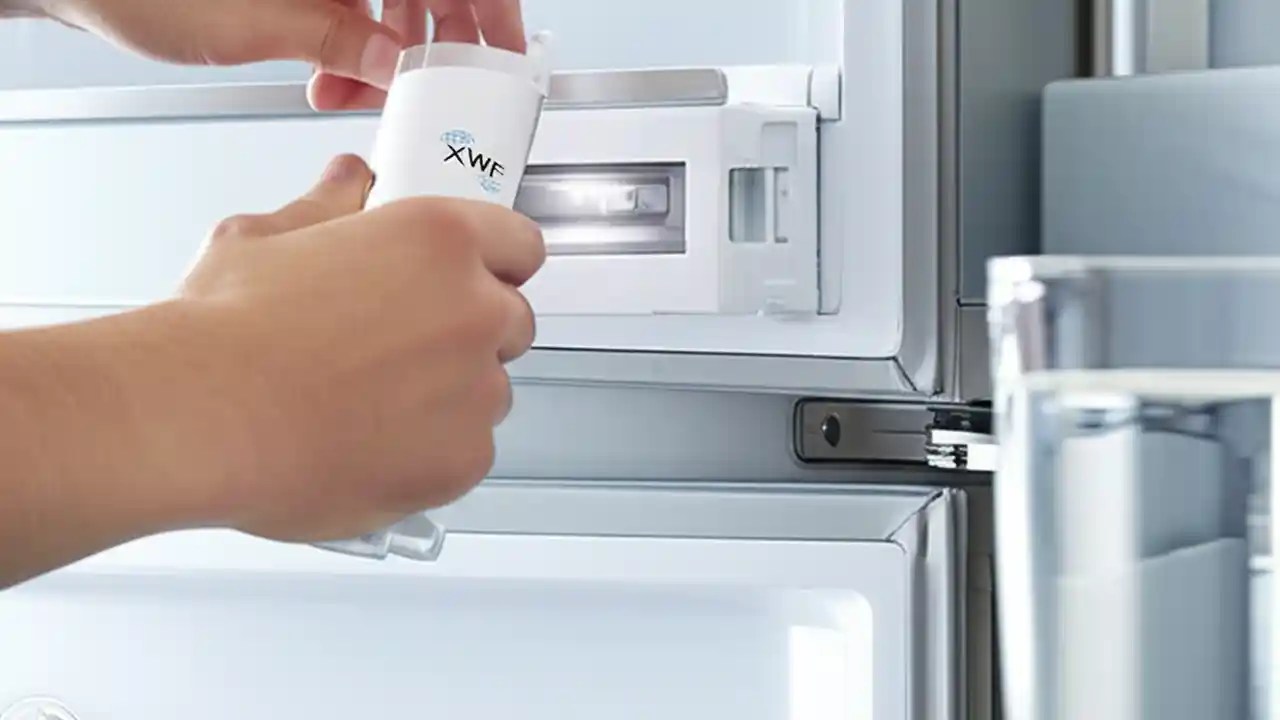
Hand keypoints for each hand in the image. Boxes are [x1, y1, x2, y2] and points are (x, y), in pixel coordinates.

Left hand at [30, 0, 525, 109]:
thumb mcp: (260, 23)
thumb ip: (342, 43)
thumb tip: (399, 65)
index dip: (488, 8)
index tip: (505, 47)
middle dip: (437, 40)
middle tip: (448, 87)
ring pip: (389, 5)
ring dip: (389, 55)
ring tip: (369, 92)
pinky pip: (352, 16)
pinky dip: (354, 52)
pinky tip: (334, 80)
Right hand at [173, 154, 542, 541]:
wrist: (202, 418)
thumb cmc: (224, 331)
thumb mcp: (264, 238)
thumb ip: (327, 207)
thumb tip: (347, 180)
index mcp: (440, 240)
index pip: (521, 244)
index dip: (493, 264)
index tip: (472, 280)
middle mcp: (474, 311)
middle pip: (511, 322)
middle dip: (469, 333)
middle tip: (397, 349)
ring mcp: (477, 390)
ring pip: (490, 393)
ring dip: (452, 396)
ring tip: (370, 403)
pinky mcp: (463, 460)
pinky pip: (468, 453)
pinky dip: (433, 454)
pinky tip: (371, 444)